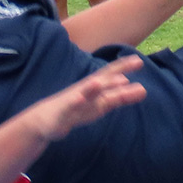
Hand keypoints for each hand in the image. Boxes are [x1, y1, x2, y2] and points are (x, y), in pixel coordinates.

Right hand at [29, 55, 146, 141]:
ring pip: (87, 93)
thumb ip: (119, 97)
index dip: (123, 67)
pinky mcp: (62, 112)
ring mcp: (73, 100)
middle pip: (102, 78)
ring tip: (112, 80)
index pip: (110, 75)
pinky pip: (69, 107)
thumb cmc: (75, 110)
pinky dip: (75, 102)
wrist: (44, 121)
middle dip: (118, 70)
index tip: (139, 61)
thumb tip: (139, 88)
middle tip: (137, 62)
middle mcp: (84, 90)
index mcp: (93, 87)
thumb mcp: (100, 104)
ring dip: (97, 86)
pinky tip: (81, 98)